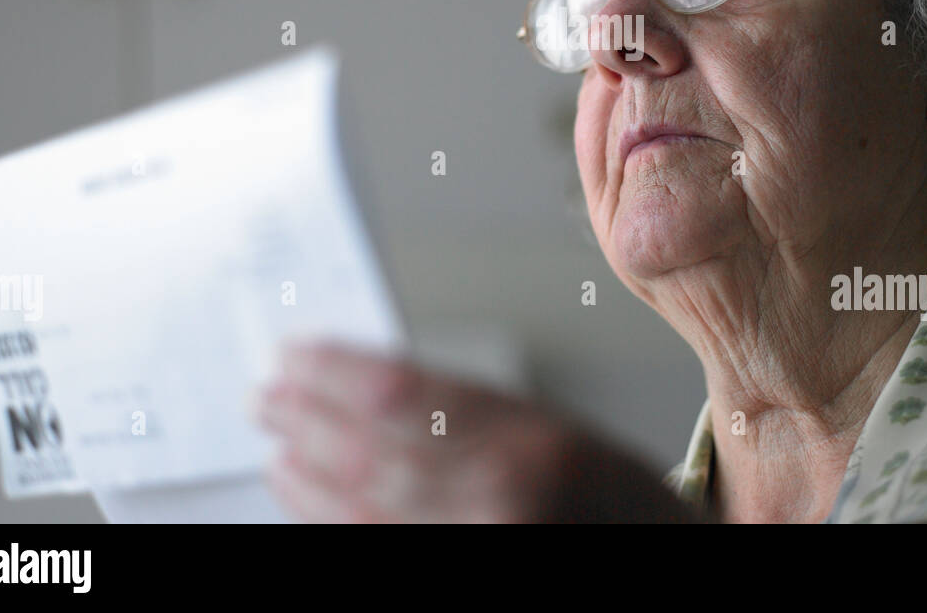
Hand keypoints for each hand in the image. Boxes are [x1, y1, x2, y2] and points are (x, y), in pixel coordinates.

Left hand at [251, 340, 697, 522]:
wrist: (660, 562)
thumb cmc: (620, 509)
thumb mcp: (564, 436)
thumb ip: (479, 416)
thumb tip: (380, 392)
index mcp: (537, 443)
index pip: (404, 394)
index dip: (336, 372)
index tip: (298, 352)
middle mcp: (503, 498)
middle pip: (373, 452)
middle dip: (307, 419)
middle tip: (266, 394)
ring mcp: (478, 545)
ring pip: (365, 507)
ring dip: (308, 472)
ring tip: (275, 440)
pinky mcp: (457, 575)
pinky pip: (376, 547)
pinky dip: (330, 518)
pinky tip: (306, 497)